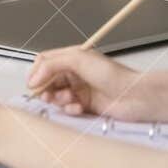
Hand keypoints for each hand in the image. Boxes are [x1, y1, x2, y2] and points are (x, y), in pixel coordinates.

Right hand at [26, 47, 151, 120]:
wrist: (135, 96)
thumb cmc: (113, 74)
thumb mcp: (78, 59)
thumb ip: (51, 65)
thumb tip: (33, 78)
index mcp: (72, 58)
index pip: (44, 62)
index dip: (37, 72)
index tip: (34, 83)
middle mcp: (73, 73)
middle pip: (47, 80)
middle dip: (46, 89)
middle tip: (48, 95)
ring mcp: (79, 89)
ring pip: (56, 96)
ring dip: (59, 99)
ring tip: (69, 100)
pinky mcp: (84, 105)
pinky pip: (67, 108)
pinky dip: (69, 109)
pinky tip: (78, 107)